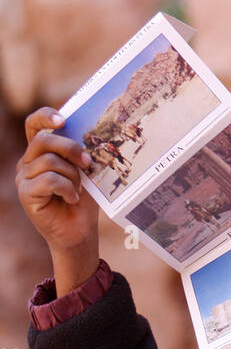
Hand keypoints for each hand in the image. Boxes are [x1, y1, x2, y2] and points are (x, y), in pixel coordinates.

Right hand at [16, 107, 99, 291]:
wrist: (79, 232)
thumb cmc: (82, 202)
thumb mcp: (83, 173)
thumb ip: (78, 154)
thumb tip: (87, 137)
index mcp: (40, 153)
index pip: (35, 125)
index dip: (45, 116)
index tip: (63, 119)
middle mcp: (28, 162)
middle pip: (44, 140)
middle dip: (71, 148)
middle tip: (88, 163)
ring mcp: (24, 177)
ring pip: (50, 161)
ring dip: (71, 176)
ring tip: (78, 190)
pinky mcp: (26, 193)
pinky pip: (49, 179)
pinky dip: (66, 188)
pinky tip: (71, 198)